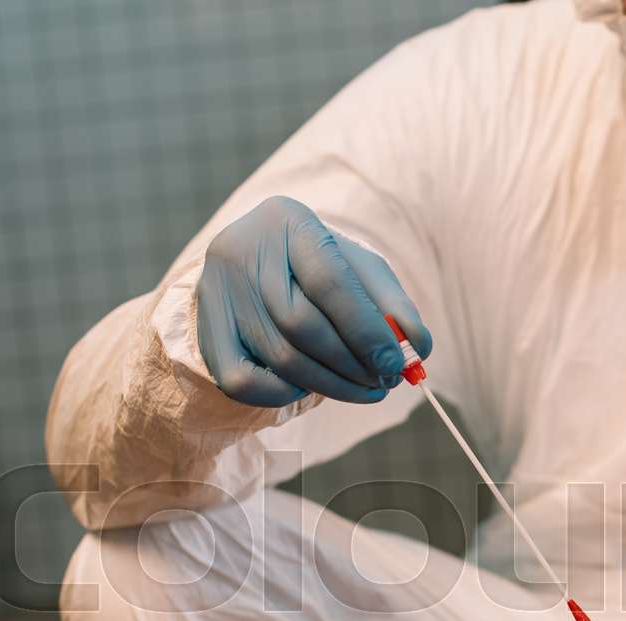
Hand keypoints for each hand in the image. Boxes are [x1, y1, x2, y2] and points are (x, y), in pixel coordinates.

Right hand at [195, 195, 431, 406]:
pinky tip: (313, 386)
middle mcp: (242, 250)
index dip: (366, 331)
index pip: (329, 282)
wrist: (258, 266)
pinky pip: (244, 383)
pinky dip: (286, 394)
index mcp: (287, 220)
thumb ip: (394, 305)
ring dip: (331, 385)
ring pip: (280, 357)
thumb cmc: (322, 267)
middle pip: (302, 326)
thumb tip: (421, 348)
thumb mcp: (362, 271)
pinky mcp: (204, 331)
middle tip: (383, 383)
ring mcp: (216, 291)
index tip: (395, 364)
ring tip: (363, 388)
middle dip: (351, 364)